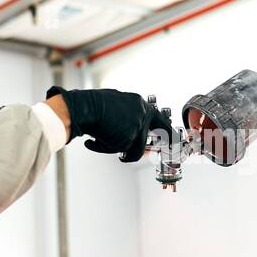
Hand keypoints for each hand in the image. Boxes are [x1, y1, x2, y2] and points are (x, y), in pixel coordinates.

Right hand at [45, 86, 171, 162]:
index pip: (159, 119)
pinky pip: (118, 150)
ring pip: (133, 149)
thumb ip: (126, 115)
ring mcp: (137, 126)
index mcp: (138, 103)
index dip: (166, 131)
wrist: (82, 108)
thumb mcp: (114, 103)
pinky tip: (92, 141)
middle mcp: (142, 114)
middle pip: (154, 136)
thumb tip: (129, 128)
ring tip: (98, 142)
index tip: (174, 140)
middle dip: (156, 146)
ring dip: (114, 148)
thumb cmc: (91, 105)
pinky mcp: (128, 138)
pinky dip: (103, 148)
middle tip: (163, 153)